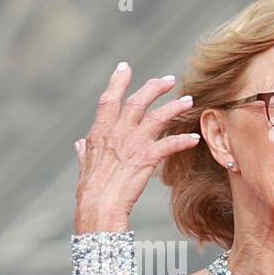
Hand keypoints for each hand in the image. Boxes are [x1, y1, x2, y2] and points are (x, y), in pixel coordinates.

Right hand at [74, 63, 200, 231]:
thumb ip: (83, 151)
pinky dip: (182, 140)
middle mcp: (115, 133)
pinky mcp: (145, 159)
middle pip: (136, 102)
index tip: (125, 67)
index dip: (117, 82)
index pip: (108, 100)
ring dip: (174, 107)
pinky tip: (194, 138)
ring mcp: (130, 145)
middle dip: (153, 87)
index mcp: (99, 133)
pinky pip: (168, 145)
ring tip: (189, 101)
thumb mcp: (84, 166)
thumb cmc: (90, 191)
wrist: (97, 207)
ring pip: (156, 118)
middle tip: (169, 79)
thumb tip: (79, 143)